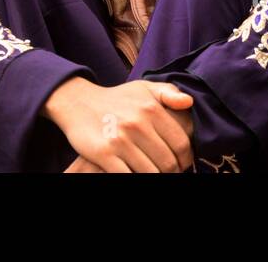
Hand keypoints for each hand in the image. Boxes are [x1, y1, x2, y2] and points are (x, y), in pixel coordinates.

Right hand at [43, 77, 194, 172]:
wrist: (79, 103)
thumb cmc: (117, 99)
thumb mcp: (144, 88)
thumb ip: (169, 93)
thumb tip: (189, 102)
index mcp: (152, 109)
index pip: (181, 143)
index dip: (186, 159)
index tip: (183, 164)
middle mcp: (138, 124)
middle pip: (168, 162)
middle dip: (171, 172)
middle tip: (168, 172)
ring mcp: (120, 140)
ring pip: (150, 173)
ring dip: (155, 177)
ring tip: (153, 173)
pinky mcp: (103, 154)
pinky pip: (128, 177)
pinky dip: (136, 179)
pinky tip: (136, 174)